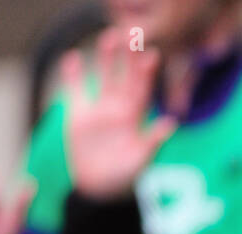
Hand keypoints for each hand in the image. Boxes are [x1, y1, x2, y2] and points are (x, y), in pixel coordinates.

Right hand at [61, 29, 175, 199]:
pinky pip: (75, 91)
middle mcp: (119, 111)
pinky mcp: (78, 117)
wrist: (99, 191)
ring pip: (103, 79)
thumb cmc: (125, 179)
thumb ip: (153, 141)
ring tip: (107, 37)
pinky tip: (71, 57)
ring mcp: (99, 111)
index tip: (151, 55)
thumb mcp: (141, 161)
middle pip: (124, 78)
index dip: (147, 74)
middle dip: (127, 59)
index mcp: (136, 119)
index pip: (143, 91)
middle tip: (130, 35)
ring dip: (104, 60)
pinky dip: (73, 75)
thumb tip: (171, 124)